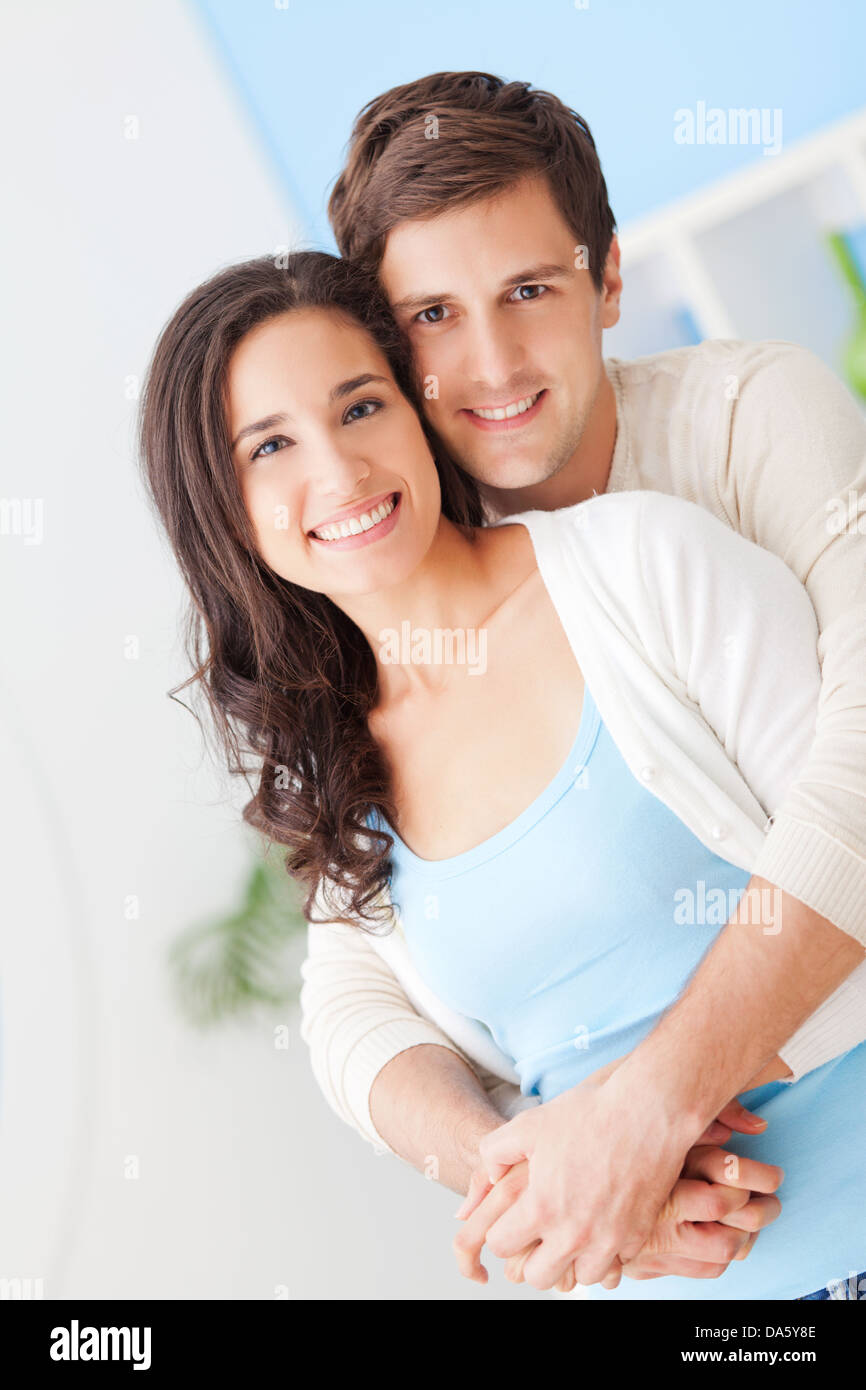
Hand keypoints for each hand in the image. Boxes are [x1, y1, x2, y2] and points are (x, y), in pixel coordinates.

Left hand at [455, 1137, 782, 1289]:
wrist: (649, 1111)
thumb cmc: (589, 1114)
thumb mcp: (529, 1124)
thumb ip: (495, 1151)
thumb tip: (488, 1178)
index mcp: (541, 1207)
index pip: (501, 1245)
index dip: (502, 1231)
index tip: (513, 1220)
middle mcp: (573, 1232)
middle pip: (537, 1276)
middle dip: (531, 1258)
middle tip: (539, 1236)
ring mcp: (608, 1239)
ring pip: (579, 1278)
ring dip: (571, 1262)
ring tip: (571, 1236)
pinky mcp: (637, 1237)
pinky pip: (615, 1267)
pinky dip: (606, 1255)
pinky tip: (602, 1229)